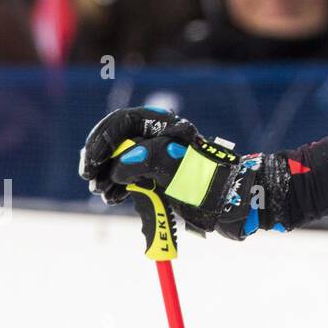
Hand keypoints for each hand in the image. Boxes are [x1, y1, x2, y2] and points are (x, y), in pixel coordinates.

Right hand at [79, 107, 274, 239]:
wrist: (235, 205)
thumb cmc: (211, 184)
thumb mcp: (179, 171)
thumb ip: (148, 160)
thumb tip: (122, 164)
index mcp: (166, 127)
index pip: (123, 122)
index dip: (102, 140)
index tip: (92, 166)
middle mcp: (161, 137)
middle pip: (118, 139)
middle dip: (102, 158)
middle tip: (94, 181)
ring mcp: (159, 156)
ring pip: (121, 157)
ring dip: (108, 174)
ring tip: (106, 193)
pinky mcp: (160, 174)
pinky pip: (130, 173)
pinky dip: (118, 183)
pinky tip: (115, 196)